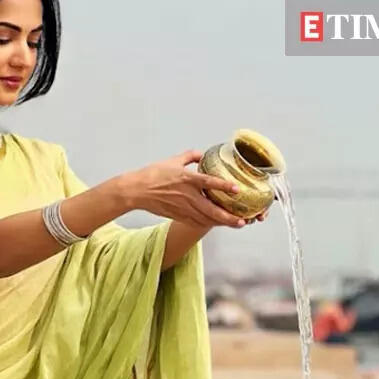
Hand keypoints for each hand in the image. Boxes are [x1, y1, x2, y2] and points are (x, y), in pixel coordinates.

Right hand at [121, 150, 248, 228]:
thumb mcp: (173, 161)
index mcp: (187, 179)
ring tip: (236, 224)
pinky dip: (207, 224)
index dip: (224, 186)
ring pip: (206, 219)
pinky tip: (216, 224)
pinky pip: (195, 222)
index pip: (209, 183)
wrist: (136, 191)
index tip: (238, 190)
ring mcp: (182, 208)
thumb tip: (202, 154)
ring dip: (222, 223)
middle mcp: (187, 195)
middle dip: (228, 217)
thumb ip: (190, 156)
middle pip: (211, 210)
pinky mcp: (177, 215)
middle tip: (243, 220)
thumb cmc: (152, 174)